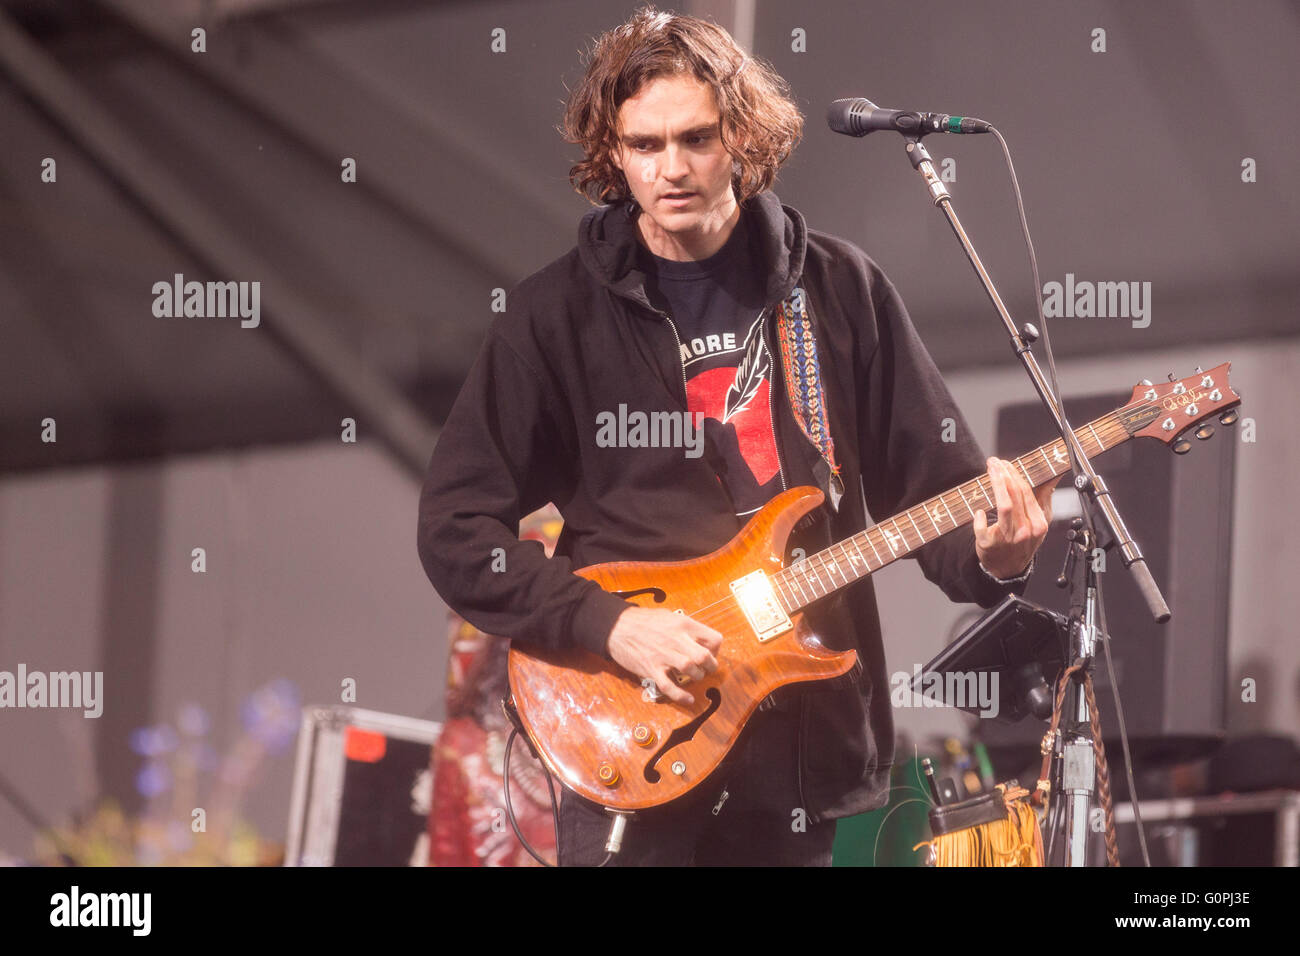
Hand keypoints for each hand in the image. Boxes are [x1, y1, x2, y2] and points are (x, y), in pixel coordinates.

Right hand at [606, 606, 721, 705]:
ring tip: (693, 677)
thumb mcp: (669, 616)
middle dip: (710, 666)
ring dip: (697, 677)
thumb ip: (686, 628)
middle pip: (704, 657)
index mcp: (683, 624)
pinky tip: (688, 699)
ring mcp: (663, 655)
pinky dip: (681, 696)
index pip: (714, 639)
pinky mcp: (651, 669)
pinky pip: (669, 686)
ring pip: (691, 670)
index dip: (716, 650)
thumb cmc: (642, 620)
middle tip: (706, 669)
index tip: (710, 654)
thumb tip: (700, 640)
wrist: (616, 626)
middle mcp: (676, 639)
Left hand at [973, 456, 1059, 578]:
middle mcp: (1025, 531)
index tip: (1006, 463)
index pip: (1027, 493)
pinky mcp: (990, 545)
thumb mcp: (1039, 520)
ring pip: (1004, 507)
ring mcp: (1008, 539)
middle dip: (1004, 475)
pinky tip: (979, 511)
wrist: (1008, 567)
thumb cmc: (1024, 539)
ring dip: (996, 485)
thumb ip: (1045, 496)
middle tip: (994, 462)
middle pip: (1016, 496)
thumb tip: (1055, 474)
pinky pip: (983, 528)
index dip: (1015, 475)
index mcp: (1039, 524)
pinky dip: (980, 519)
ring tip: (989, 471)